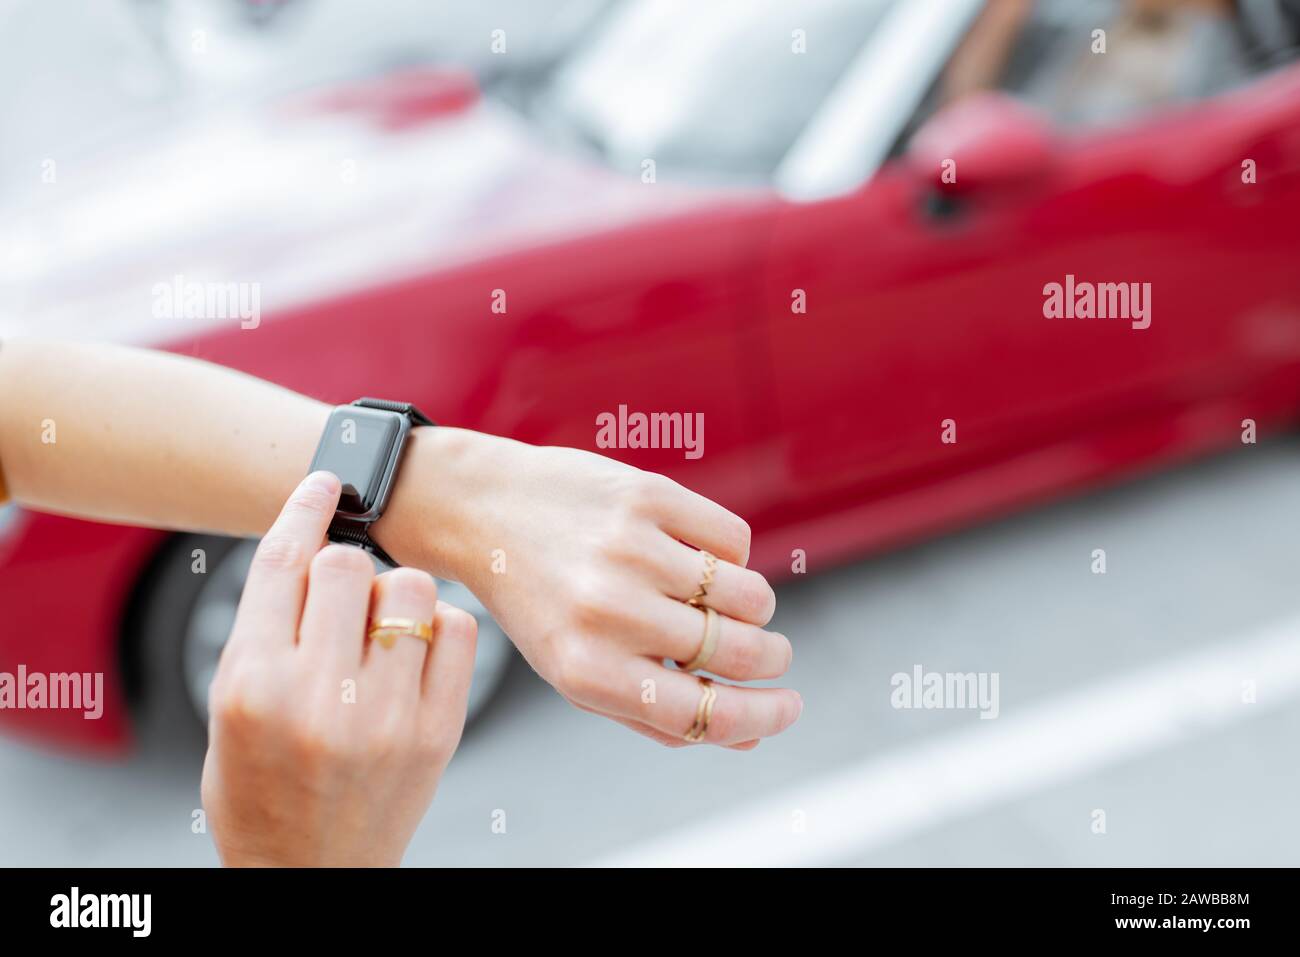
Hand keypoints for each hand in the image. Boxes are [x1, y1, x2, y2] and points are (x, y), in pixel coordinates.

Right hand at [201, 471, 476, 866]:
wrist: (308, 872)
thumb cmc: (260, 787)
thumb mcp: (229, 705)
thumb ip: (265, 624)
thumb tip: (314, 537)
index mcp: (253, 685)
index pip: (282, 562)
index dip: (305, 508)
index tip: (324, 481)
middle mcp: (319, 697)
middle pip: (349, 564)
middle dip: (344, 567)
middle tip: (340, 600)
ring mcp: (385, 716)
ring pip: (411, 587)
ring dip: (394, 593)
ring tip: (378, 631)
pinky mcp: (437, 731)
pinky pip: (458, 629)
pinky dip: (439, 624)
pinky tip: (415, 651)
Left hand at [377, 430, 800, 748]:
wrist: (486, 511)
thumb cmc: (542, 603)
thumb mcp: (579, 672)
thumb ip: (658, 713)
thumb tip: (748, 737)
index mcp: (589, 672)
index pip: (708, 712)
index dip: (764, 717)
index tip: (790, 705)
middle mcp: (610, 612)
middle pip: (740, 652)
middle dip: (772, 659)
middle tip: (772, 653)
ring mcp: (630, 550)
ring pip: (749, 595)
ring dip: (755, 607)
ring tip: (729, 603)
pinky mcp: (646, 497)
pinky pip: (734, 537)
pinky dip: (732, 554)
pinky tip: (698, 556)